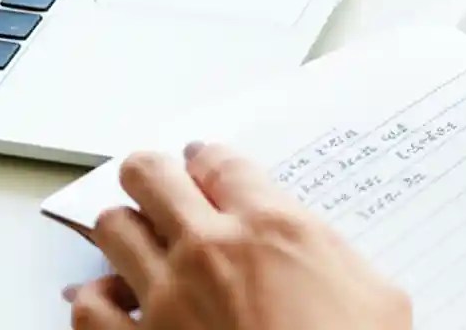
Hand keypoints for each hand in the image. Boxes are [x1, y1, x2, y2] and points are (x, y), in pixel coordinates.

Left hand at [64, 142, 410, 329]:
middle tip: (162, 184)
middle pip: (150, 176)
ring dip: (124, 229)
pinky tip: (112, 300)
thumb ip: (336, 257)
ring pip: (111, 229)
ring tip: (138, 238)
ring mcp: (165, 299)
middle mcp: (209, 250)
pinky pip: (87, 307)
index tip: (206, 163)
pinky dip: (95, 298)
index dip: (210, 157)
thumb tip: (318, 251)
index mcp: (273, 227)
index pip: (220, 161)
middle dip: (154, 175)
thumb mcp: (378, 296)